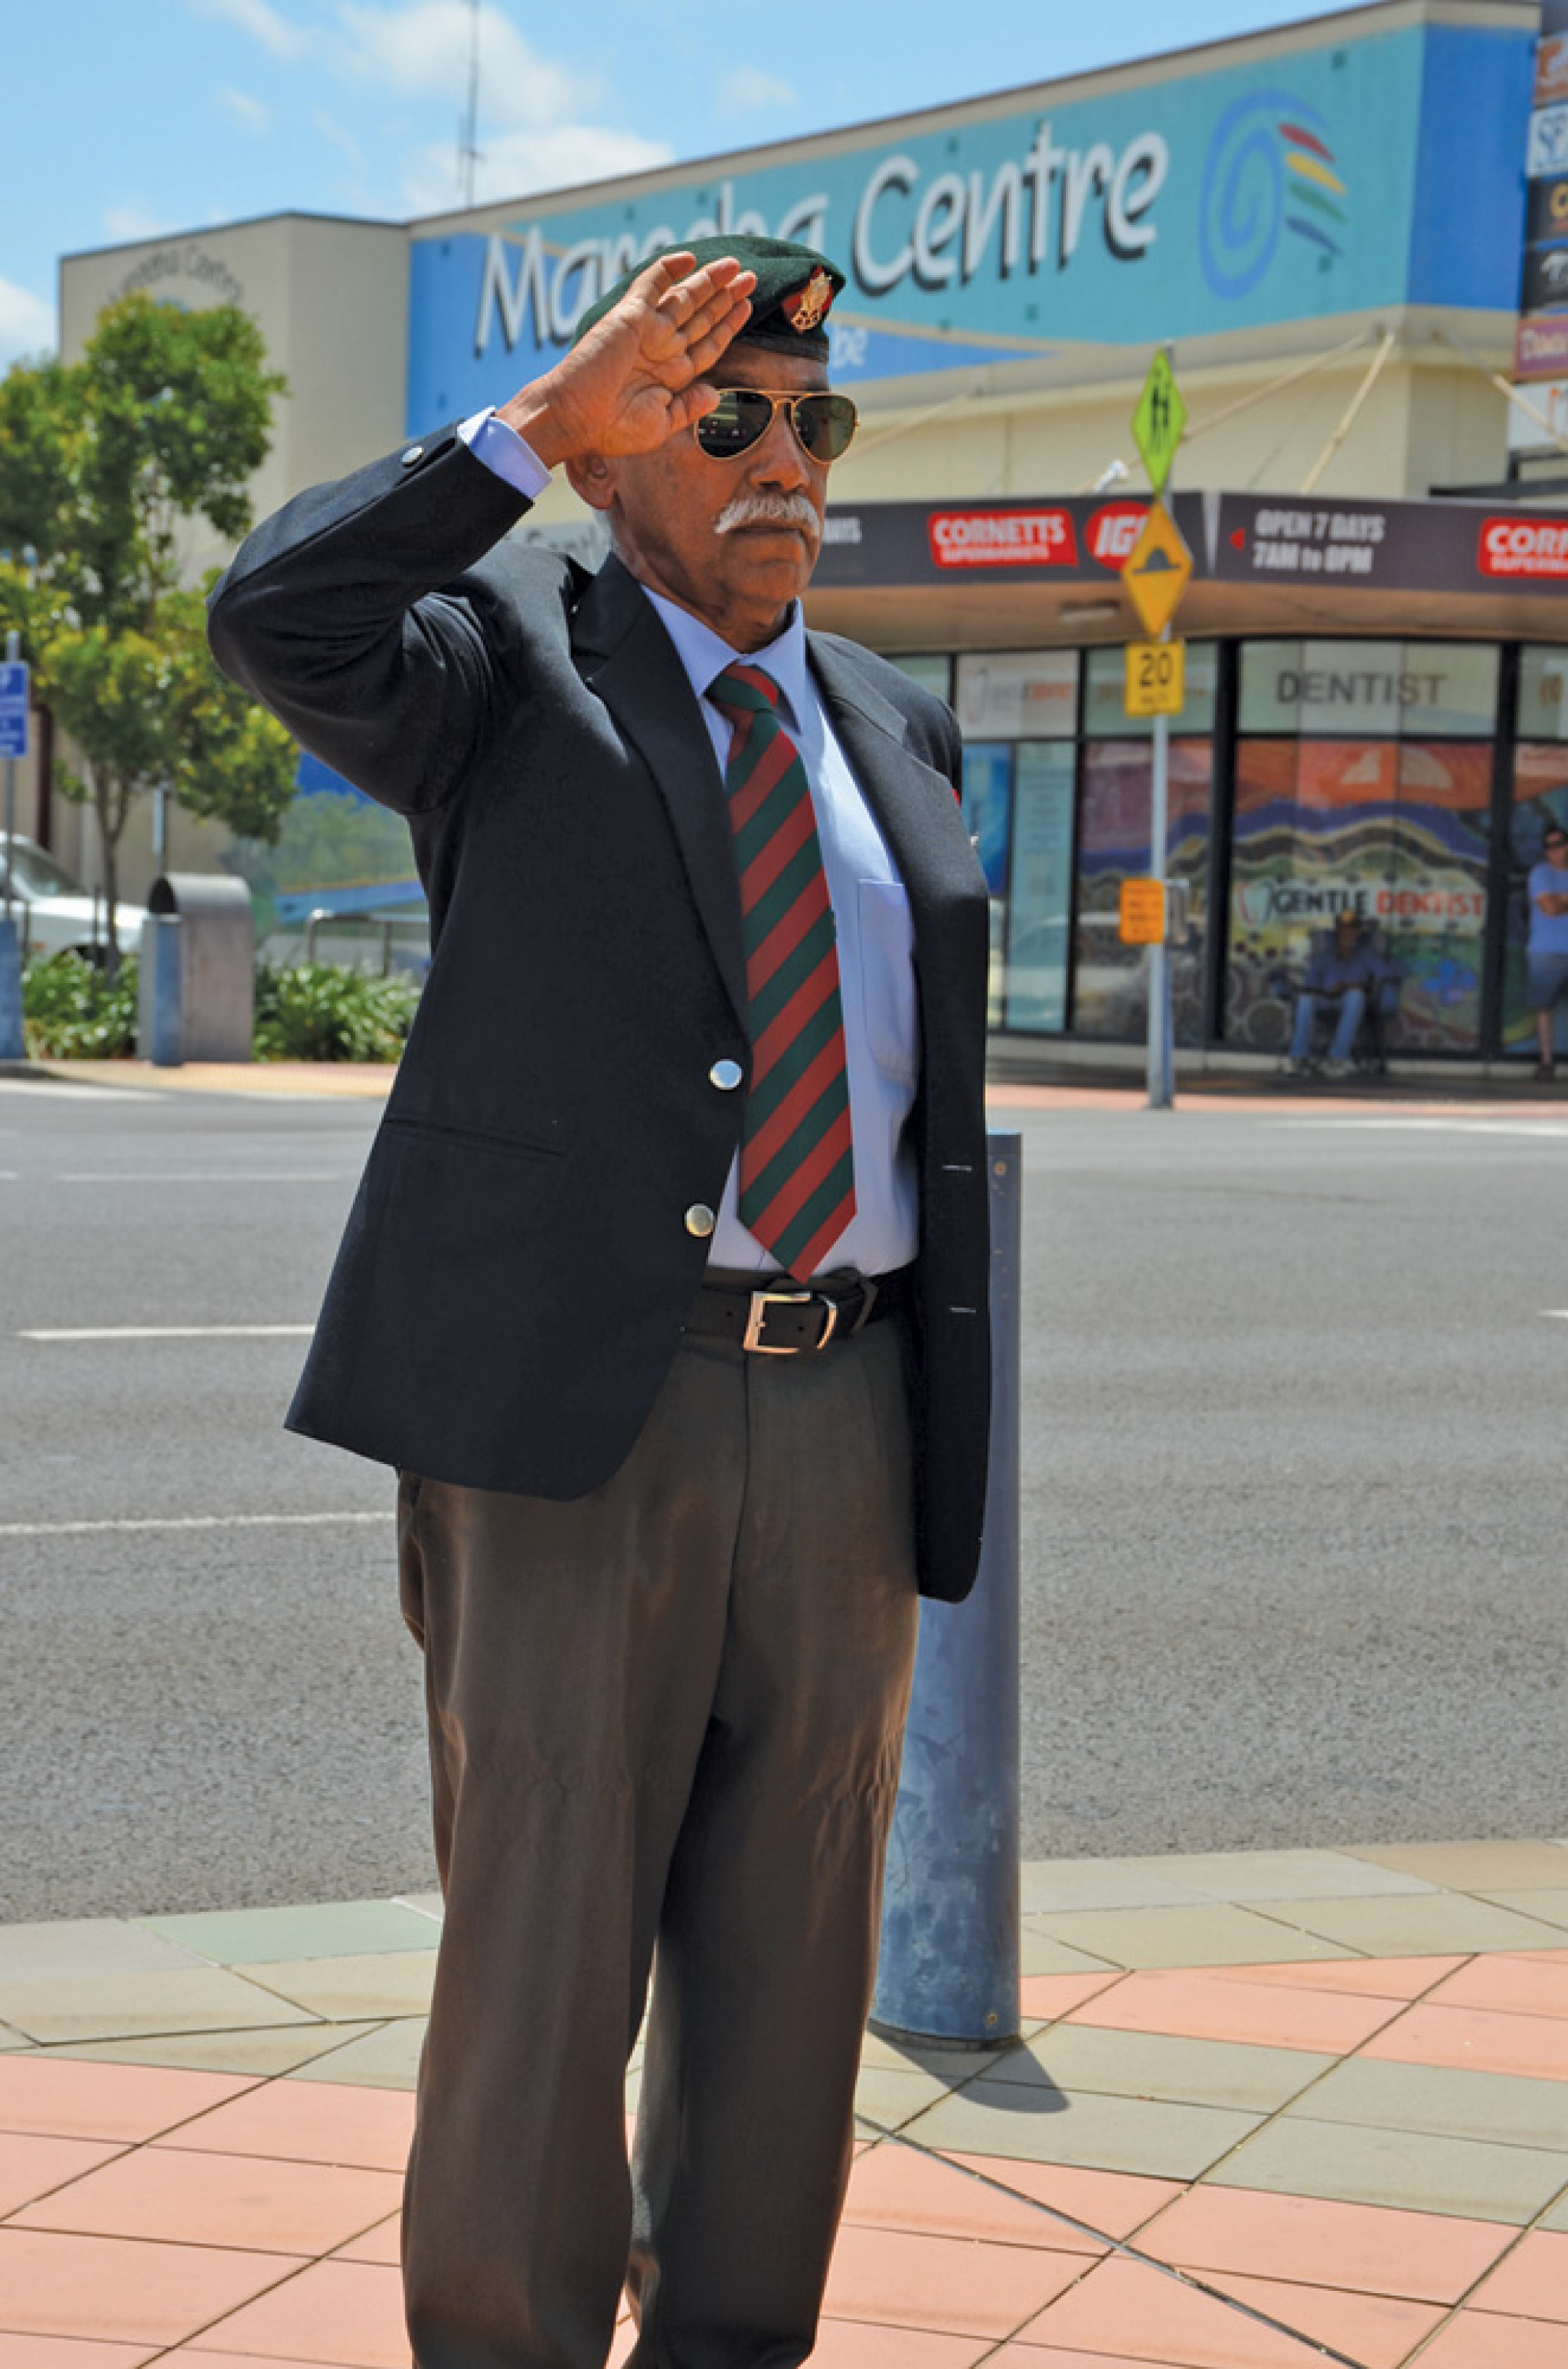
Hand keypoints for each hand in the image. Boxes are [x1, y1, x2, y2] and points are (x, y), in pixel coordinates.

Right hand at [499, 253, 755, 470]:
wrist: (575, 417)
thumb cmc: (613, 430)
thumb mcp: (661, 426)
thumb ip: (688, 408)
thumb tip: (715, 394)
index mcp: (672, 375)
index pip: (708, 344)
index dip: (728, 325)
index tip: (746, 307)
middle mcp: (662, 348)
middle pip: (702, 317)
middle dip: (726, 297)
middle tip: (750, 278)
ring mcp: (647, 330)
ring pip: (685, 298)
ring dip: (710, 281)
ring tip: (735, 266)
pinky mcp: (630, 315)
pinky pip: (651, 285)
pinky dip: (668, 270)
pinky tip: (689, 259)